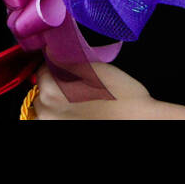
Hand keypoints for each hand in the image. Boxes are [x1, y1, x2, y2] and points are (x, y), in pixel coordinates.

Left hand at [30, 63, 184, 118]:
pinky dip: (65, 117)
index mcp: (50, 93)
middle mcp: (47, 114)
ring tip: (81, 102)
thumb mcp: (94, 69)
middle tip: (78, 85)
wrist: (141, 121)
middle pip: (43, 92)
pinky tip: (82, 113)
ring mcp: (55, 126)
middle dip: (56, 87)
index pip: (42, 72)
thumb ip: (66, 59)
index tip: (70, 69)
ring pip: (48, 110)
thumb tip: (50, 50)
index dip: (57, 67)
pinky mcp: (63, 133)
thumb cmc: (122, 96)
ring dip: (58, 104)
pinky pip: (58, 121)